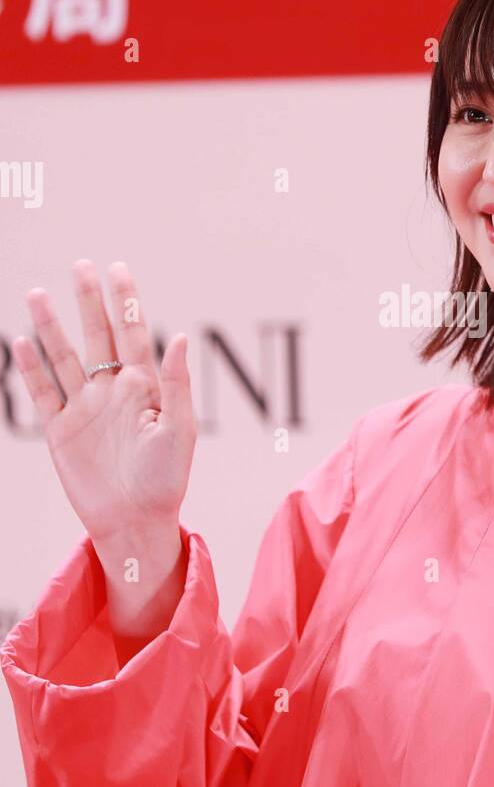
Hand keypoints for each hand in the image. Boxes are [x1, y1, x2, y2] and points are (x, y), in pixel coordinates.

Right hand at [13, 260, 195, 545]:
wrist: (135, 521)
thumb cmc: (166, 480)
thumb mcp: (179, 429)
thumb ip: (176, 383)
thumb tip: (178, 336)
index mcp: (145, 388)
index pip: (133, 334)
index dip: (125, 302)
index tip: (117, 269)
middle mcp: (112, 392)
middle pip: (97, 337)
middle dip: (89, 301)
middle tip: (80, 265)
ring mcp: (84, 409)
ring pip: (64, 357)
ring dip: (52, 326)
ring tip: (38, 292)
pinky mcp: (61, 431)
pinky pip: (43, 392)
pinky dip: (31, 368)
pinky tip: (21, 340)